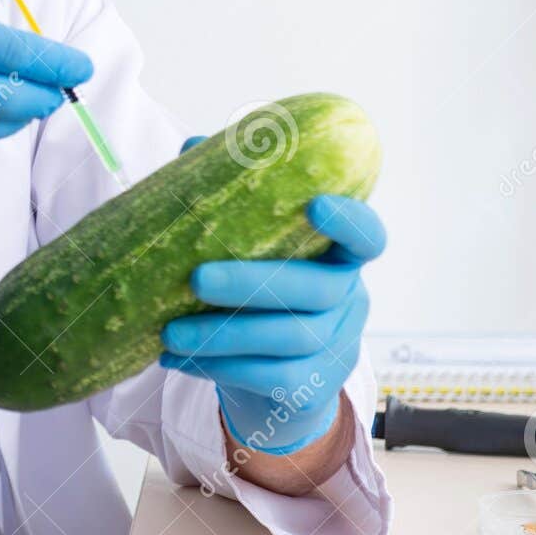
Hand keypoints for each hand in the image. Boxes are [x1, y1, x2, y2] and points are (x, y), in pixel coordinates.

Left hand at [158, 135, 386, 454]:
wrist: (272, 381)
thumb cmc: (258, 294)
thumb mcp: (250, 247)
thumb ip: (231, 199)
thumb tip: (193, 146)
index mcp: (337, 256)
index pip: (368, 237)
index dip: (350, 222)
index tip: (316, 205)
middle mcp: (347, 299)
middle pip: (316, 289)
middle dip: (252, 283)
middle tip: (196, 278)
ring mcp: (335, 347)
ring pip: (288, 339)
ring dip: (221, 334)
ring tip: (168, 331)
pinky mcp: (310, 388)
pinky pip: (266, 377)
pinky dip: (216, 366)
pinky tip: (174, 358)